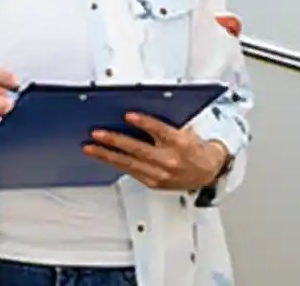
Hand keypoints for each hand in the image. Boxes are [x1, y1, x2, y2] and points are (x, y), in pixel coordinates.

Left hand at [83, 112, 228, 190]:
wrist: (208, 172)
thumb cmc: (195, 148)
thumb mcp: (186, 130)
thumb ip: (165, 125)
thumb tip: (137, 116)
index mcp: (180, 143)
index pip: (160, 131)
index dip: (144, 123)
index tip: (128, 115)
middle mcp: (169, 160)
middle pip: (138, 149)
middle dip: (115, 141)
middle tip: (98, 134)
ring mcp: (160, 174)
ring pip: (129, 164)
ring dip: (107, 155)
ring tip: (91, 148)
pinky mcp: (154, 183)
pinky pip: (131, 172)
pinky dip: (116, 164)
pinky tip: (104, 158)